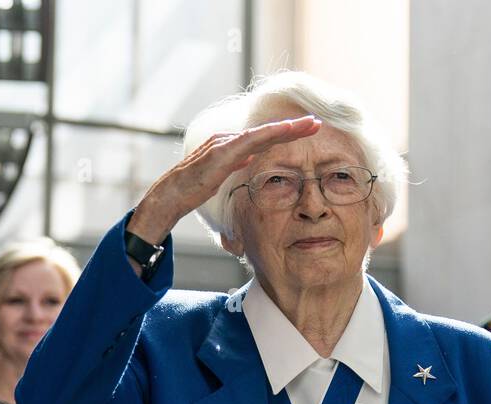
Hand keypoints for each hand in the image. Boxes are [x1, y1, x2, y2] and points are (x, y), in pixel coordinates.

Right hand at [128, 115, 322, 246]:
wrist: (172, 195)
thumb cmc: (194, 188)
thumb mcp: (223, 175)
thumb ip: (236, 162)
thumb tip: (250, 156)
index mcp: (232, 146)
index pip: (265, 138)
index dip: (287, 134)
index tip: (308, 131)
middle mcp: (230, 140)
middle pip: (267, 132)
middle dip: (294, 127)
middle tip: (317, 122)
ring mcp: (225, 144)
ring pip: (262, 133)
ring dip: (287, 128)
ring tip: (308, 125)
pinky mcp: (220, 152)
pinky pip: (248, 141)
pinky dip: (267, 135)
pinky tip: (283, 131)